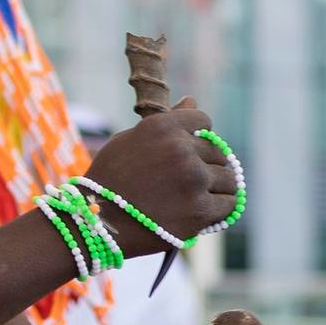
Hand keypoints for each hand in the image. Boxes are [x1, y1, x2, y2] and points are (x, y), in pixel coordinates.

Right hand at [83, 101, 236, 248]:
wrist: (96, 224)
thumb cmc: (109, 180)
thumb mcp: (130, 140)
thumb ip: (166, 123)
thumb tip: (192, 100)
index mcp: (164, 126)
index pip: (203, 121)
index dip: (198, 136)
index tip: (188, 151)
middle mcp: (182, 149)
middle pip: (218, 152)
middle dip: (206, 164)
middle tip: (187, 181)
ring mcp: (194, 180)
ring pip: (228, 178)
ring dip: (217, 187)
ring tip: (197, 197)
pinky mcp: (201, 211)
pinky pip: (229, 204)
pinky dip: (220, 208)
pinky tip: (204, 211)